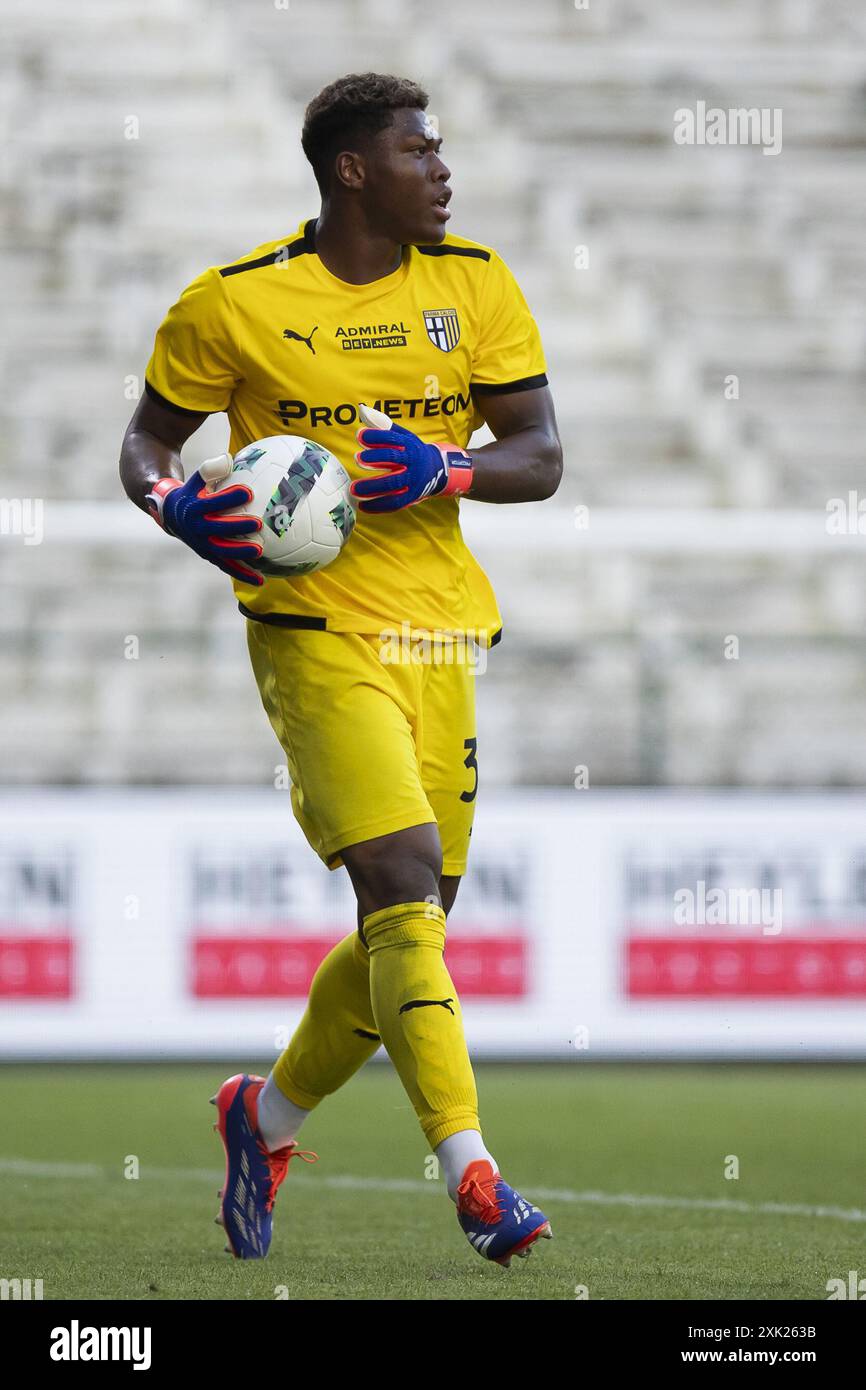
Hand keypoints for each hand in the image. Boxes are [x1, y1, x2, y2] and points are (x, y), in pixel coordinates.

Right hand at [146, 453, 263, 584]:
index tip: (248, 491)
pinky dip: (243, 574)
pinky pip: (228, 566)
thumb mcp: (194, 479)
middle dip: (237, 527)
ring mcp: (203, 545)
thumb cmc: (191, 492)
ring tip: (260, 552)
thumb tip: (227, 458)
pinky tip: (261, 580)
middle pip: (218, 529)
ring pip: (223, 552)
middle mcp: (197, 529)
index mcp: (194, 508)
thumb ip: (209, 469)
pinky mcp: (210, 556)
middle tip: (258, 523)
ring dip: (241, 553)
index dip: (229, 497)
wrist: (171, 516)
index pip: (213, 502)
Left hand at [350, 404, 473, 513]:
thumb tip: (363, 412)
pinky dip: (378, 506)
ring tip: (354, 489)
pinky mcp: (411, 496)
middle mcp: (412, 462)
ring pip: (393, 485)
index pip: (392, 438)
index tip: (359, 435)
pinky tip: (363, 506)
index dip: (375, 436)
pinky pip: (395, 503)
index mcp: (409, 445)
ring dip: (372, 488)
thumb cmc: (411, 451)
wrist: (436, 469)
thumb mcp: (402, 436)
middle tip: (357, 459)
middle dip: (374, 459)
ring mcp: (413, 480)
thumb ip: (383, 426)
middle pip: (393, 460)